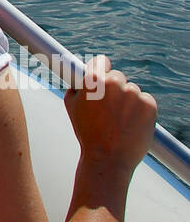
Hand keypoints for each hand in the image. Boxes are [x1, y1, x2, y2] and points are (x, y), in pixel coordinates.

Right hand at [64, 55, 157, 173]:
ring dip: (128, 102)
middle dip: (115, 90)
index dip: (101, 69)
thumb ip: (77, 88)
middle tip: (109, 110)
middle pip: (118, 77)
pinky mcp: (149, 105)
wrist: (108, 160)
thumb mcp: (71, 107)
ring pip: (132, 91)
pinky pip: (146, 101)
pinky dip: (141, 110)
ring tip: (120, 122)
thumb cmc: (88, 135)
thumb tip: (80, 78)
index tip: (104, 73)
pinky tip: (131, 124)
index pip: (101, 61)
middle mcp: (115, 83)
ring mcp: (134, 94)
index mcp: (94, 81)